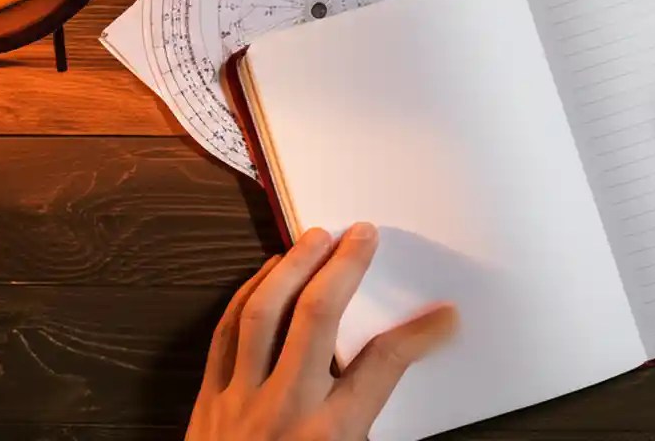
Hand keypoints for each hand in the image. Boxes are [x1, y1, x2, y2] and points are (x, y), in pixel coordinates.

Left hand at [186, 224, 457, 440]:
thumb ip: (367, 423)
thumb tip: (394, 380)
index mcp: (330, 436)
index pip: (384, 367)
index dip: (420, 333)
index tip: (445, 314)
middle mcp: (287, 410)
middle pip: (318, 317)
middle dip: (345, 268)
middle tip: (365, 234)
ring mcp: (242, 402)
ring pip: (264, 313)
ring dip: (293, 266)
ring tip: (317, 237)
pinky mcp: (209, 402)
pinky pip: (226, 333)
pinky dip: (247, 295)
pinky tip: (266, 274)